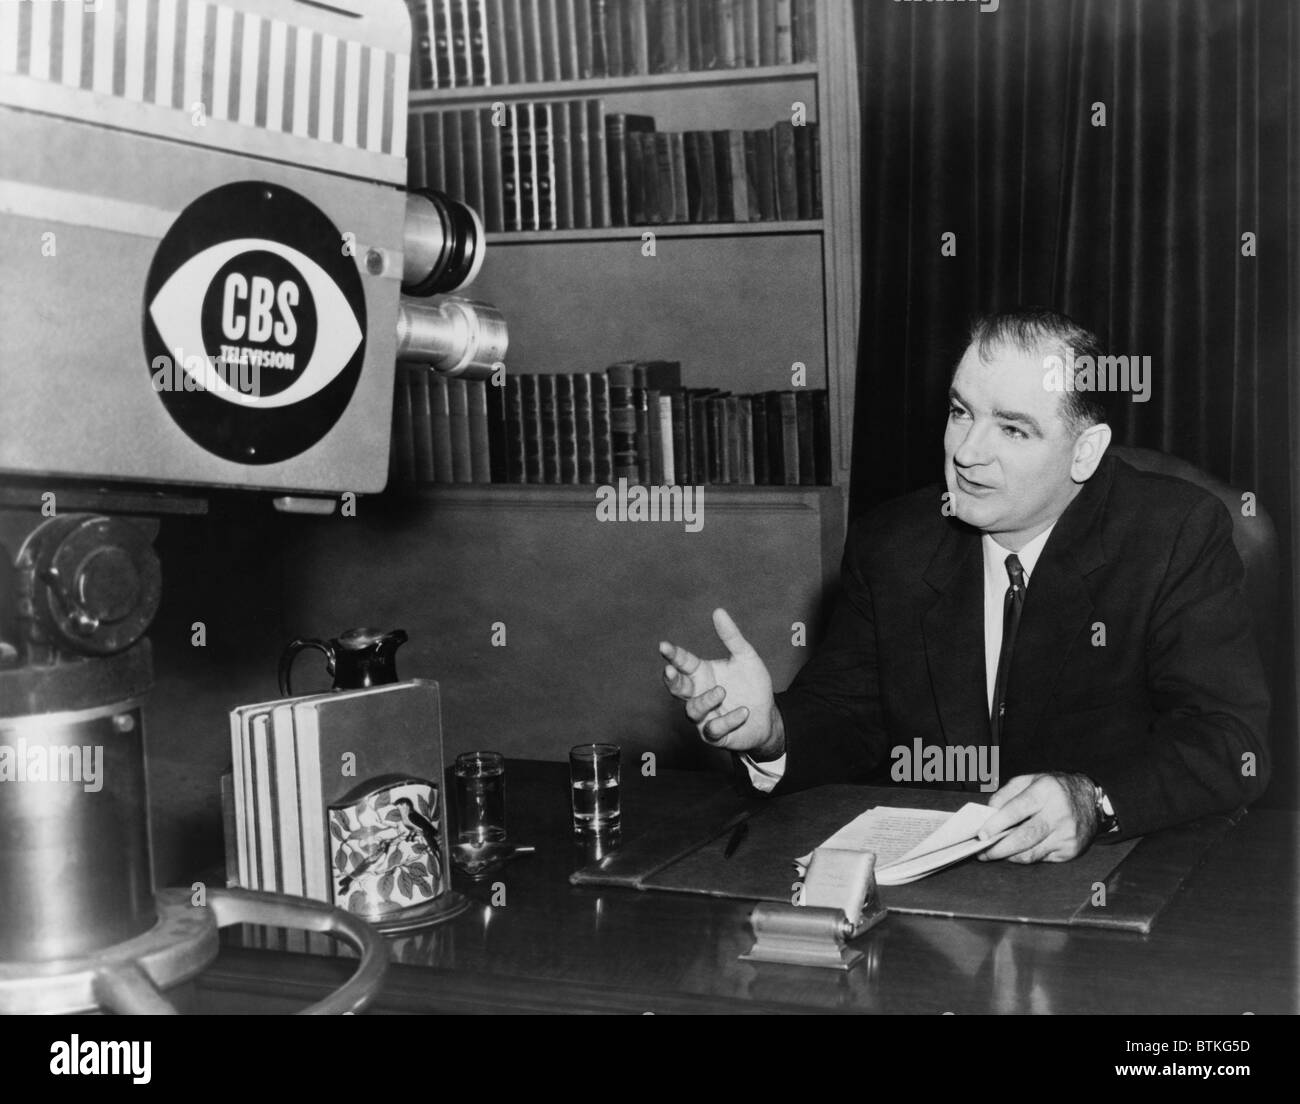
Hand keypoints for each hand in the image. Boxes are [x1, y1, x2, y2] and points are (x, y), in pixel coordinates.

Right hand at [659, 608, 781, 757]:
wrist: (768, 716)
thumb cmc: (752, 686)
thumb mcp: (746, 657)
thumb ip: (731, 636)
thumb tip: (718, 611)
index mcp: (702, 673)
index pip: (682, 662)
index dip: (672, 654)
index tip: (664, 645)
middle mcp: (698, 694)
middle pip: (676, 688)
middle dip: (671, 680)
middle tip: (671, 670)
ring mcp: (704, 716)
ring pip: (692, 710)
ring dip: (705, 700)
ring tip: (722, 691)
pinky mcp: (714, 735)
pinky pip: (713, 729)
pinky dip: (727, 719)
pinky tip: (743, 712)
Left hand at [976, 772, 1098, 862]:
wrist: (1091, 800)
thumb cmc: (1053, 789)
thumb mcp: (1029, 780)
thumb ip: (1006, 794)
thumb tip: (988, 814)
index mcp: (1046, 791)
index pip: (1017, 809)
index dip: (997, 823)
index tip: (981, 833)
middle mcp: (1059, 813)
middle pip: (1024, 837)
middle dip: (999, 847)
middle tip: (981, 851)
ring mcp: (1067, 834)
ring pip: (1031, 853)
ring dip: (1008, 856)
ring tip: (992, 853)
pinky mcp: (1071, 850)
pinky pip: (1041, 858)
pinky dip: (1024, 857)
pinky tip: (1014, 853)